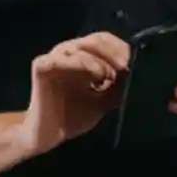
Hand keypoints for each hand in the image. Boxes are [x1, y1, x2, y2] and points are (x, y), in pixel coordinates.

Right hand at [19, 32, 130, 155]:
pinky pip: (63, 59)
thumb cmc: (73, 117)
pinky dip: (83, 64)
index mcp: (81, 57)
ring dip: (101, 60)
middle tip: (126, 66)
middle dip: (113, 52)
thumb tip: (135, 71)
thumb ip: (117, 85)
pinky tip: (97, 77)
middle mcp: (67, 52)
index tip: (134, 62)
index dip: (120, 48)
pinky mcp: (42, 66)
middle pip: (94, 40)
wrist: (47, 136)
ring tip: (111, 76)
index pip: (103, 41)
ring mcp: (53, 57)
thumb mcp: (104, 101)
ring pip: (81, 47)